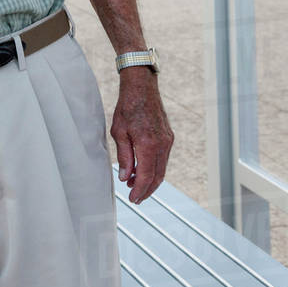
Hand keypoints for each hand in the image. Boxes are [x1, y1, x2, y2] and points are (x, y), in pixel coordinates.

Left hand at [110, 68, 173, 203]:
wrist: (142, 87)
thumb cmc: (127, 107)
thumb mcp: (119, 132)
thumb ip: (124, 157)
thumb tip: (126, 177)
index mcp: (148, 144)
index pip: (146, 176)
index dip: (140, 191)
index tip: (132, 199)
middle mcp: (162, 144)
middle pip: (157, 177)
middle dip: (146, 190)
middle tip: (135, 197)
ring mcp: (167, 140)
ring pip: (162, 169)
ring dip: (150, 180)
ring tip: (135, 184)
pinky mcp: (169, 137)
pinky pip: (163, 159)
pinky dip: (154, 168)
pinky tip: (143, 169)